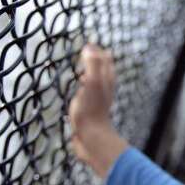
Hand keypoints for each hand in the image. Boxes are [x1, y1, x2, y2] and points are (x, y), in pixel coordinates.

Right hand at [70, 44, 128, 176]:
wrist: (92, 140)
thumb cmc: (92, 112)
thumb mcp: (92, 82)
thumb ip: (92, 64)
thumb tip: (90, 47)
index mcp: (106, 82)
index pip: (105, 60)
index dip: (97, 51)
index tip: (87, 44)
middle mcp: (104, 90)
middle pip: (103, 72)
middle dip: (95, 62)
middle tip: (86, 54)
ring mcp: (97, 102)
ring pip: (95, 85)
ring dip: (89, 77)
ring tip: (81, 73)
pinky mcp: (89, 113)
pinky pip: (87, 98)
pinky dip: (83, 92)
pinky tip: (77, 95)